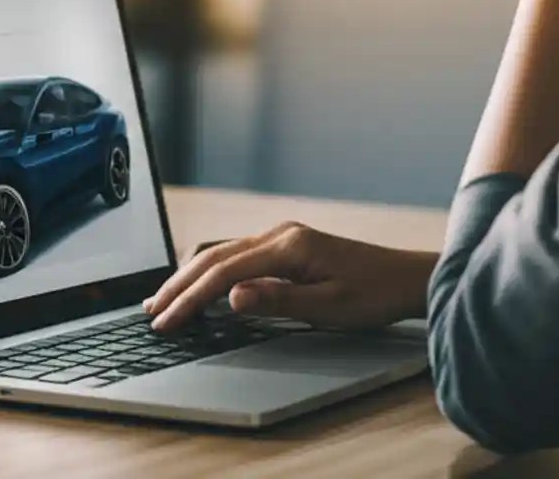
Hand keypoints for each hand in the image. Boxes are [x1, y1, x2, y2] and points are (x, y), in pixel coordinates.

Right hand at [143, 222, 437, 331]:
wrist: (407, 278)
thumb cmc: (374, 296)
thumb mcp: (328, 307)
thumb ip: (278, 300)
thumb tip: (231, 296)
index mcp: (288, 247)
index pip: (223, 273)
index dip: (189, 298)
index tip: (166, 322)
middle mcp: (280, 235)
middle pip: (214, 257)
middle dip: (180, 285)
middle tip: (151, 312)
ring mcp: (284, 237)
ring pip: (223, 252)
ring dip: (191, 275)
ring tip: (165, 298)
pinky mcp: (289, 245)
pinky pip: (238, 254)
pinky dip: (212, 270)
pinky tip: (203, 285)